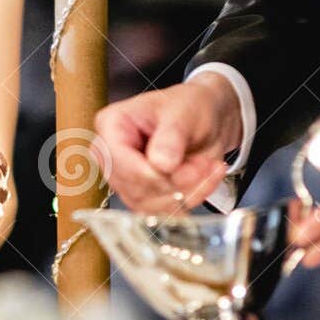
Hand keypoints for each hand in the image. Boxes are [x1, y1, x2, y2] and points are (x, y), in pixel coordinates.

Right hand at [93, 73, 244, 212]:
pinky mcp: (142, 196)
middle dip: (174, 183)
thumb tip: (161, 164)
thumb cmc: (190, 106)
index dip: (149, 173)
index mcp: (111, 125)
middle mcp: (112, 155)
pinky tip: (205, 179)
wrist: (207, 120)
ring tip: (206, 167)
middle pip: (133, 188)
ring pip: (149, 206)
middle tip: (203, 165)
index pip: (117, 161)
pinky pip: (162, 212)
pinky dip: (190, 199)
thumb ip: (171, 136)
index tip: (179, 167)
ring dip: (186, 192)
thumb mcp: (184, 112)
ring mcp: (125, 179)